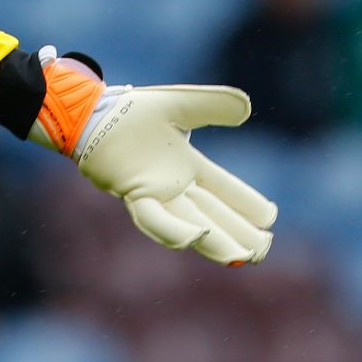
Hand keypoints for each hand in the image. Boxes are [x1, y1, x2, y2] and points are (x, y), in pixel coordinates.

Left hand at [31, 46, 275, 264]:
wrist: (91, 114)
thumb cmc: (131, 112)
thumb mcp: (180, 104)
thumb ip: (212, 104)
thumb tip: (248, 108)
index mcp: (187, 166)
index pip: (224, 188)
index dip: (246, 203)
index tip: (270, 217)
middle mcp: (173, 185)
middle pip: (213, 214)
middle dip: (239, 234)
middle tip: (265, 250)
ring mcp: (154, 193)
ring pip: (191, 224)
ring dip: (216, 242)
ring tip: (242, 257)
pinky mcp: (133, 194)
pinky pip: (154, 218)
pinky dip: (174, 230)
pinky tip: (197, 237)